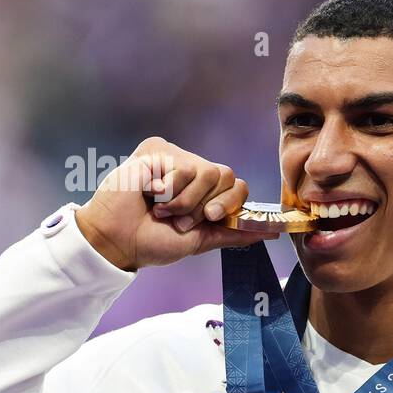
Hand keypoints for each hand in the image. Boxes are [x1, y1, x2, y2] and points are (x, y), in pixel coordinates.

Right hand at [74, 136, 277, 271]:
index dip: (229, 203)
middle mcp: (195, 173)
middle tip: (179, 219)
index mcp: (207, 193)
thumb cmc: (154, 241)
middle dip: (204, 205)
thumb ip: (235, 233)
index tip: (210, 217)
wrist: (119, 241)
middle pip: (226, 175)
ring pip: (206, 171)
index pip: (238, 186)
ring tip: (160, 209)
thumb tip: (273, 231)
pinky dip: (166, 188)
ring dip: (183, 201)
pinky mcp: (157, 150)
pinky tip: (147, 192)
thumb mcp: (202, 240)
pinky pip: (181, 166)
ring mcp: (176, 159)